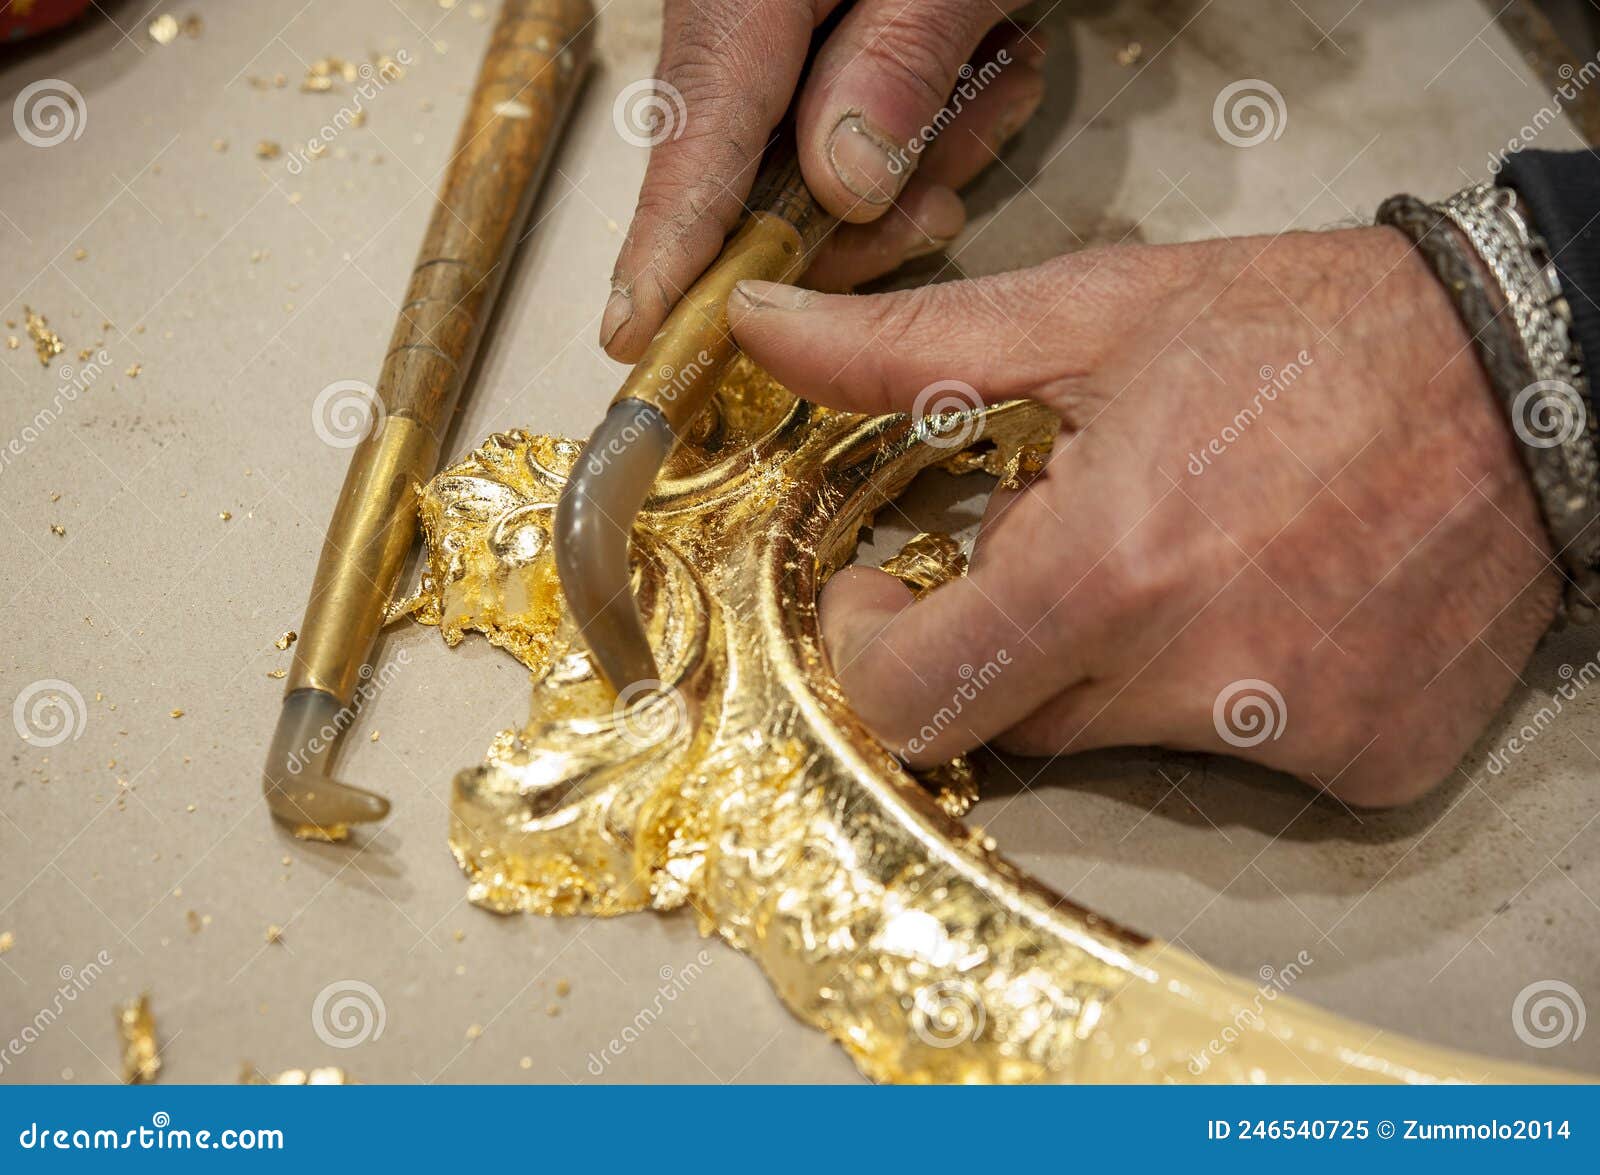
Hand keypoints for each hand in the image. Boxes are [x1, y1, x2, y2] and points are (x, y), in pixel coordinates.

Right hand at [601, 0, 1044, 360]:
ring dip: (910, 154)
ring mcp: (780, 4)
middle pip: (754, 152)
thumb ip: (900, 57)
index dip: (669, 238)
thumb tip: (841, 186)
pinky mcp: (826, 12)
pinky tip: (985, 60)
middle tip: (935, 209)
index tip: (635, 330)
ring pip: (812, 139)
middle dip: (848, 211)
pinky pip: (852, 94)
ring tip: (991, 83)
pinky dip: (922, 109)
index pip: (700, 120)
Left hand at [727, 228, 1561, 807]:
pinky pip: (1237, 753)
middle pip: (1013, 721)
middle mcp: (1198, 680)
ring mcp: (1293, 735)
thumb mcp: (1091, 316)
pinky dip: (1222, 689)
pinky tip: (1270, 595)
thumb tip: (766, 336)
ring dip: (1112, 660)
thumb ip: (906, 351)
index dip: (872, 654)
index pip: (915, 702)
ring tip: (1182, 547)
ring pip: (1120, 739)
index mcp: (1107, 572)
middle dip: (1000, 638)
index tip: (883, 599)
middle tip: (1059, 541)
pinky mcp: (1369, 761)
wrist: (1529, 370)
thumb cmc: (1309, 333)